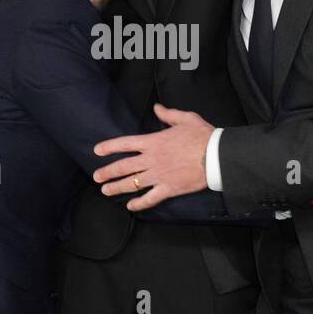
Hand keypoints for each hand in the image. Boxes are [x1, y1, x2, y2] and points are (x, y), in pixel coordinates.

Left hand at [93, 104, 212, 210]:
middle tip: (96, 176)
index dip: (109, 147)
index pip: (125, 144)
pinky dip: (139, 204)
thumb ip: (168, 114)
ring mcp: (159, 176)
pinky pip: (150, 198)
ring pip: (133, 183)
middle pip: (124, 167)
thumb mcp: (186, 118)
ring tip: (105, 191)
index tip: (97, 151)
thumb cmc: (202, 136)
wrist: (216, 156)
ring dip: (117, 187)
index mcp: (153, 142)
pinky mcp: (168, 189)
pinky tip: (131, 206)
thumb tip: (157, 107)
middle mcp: (152, 159)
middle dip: (108, 172)